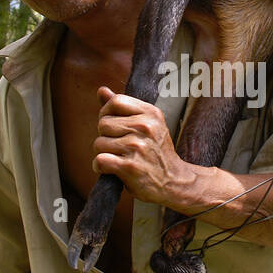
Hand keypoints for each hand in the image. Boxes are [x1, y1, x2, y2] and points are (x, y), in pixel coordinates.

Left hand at [91, 86, 195, 205]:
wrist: (174, 181)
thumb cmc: (156, 152)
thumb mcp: (148, 124)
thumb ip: (123, 107)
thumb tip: (101, 90)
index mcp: (151, 113)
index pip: (115, 101)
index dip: (107, 113)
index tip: (113, 126)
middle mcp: (145, 128)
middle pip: (103, 124)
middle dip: (105, 136)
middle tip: (119, 147)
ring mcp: (138, 147)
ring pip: (99, 143)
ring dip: (103, 153)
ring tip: (119, 159)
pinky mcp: (130, 167)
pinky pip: (100, 160)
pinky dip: (99, 167)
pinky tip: (111, 170)